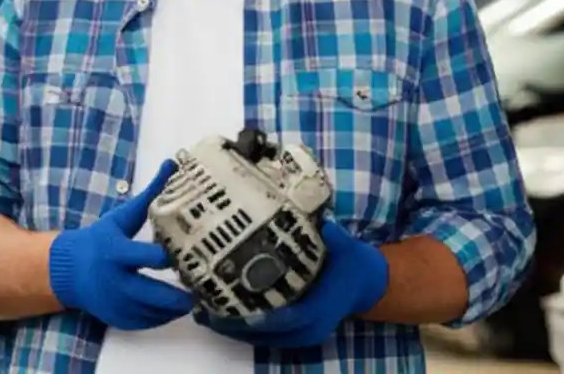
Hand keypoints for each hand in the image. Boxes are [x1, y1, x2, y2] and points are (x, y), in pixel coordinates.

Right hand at [48, 159, 195, 329]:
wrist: (69, 270)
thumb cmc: (100, 239)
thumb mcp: (122, 217)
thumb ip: (150, 195)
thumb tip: (171, 164)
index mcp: (116, 253)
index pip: (142, 257)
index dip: (161, 257)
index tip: (177, 256)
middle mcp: (115, 281)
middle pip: (150, 293)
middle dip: (176, 296)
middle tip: (198, 291)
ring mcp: (115, 303)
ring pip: (151, 312)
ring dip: (173, 308)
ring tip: (192, 299)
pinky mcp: (117, 318)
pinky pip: (145, 323)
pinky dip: (161, 317)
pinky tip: (173, 308)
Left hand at [194, 218, 388, 348]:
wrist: (361, 285)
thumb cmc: (351, 265)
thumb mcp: (349, 249)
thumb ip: (339, 239)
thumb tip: (327, 224)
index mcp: (320, 310)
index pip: (289, 319)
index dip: (262, 318)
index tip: (236, 311)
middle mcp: (308, 328)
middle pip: (266, 334)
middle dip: (234, 325)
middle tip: (204, 309)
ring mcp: (298, 334)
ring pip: (259, 338)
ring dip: (231, 328)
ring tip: (202, 311)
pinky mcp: (289, 333)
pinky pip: (261, 335)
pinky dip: (239, 327)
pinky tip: (216, 313)